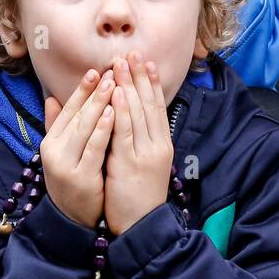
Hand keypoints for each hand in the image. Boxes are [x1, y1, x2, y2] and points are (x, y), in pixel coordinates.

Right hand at [41, 68, 113, 228]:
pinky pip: (94, 148)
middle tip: (110, 71)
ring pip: (84, 128)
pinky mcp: (80, 177)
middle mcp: (54, 151)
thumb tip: (51, 97)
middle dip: (94, 92)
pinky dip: (103, 129)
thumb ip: (59, 126)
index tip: (95, 71)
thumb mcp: (63, 153)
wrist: (73, 220)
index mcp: (51, 142)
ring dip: (100, 104)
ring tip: (114, 84)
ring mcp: (66, 164)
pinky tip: (114, 113)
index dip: (81, 90)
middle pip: (77, 115)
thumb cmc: (73, 181)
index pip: (68, 110)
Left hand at [103, 51, 172, 235]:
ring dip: (130, 86)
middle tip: (133, 52)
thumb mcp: (141, 165)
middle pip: (150, 105)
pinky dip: (121, 111)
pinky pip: (126, 132)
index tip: (146, 63)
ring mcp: (147, 154)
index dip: (151, 84)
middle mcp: (158, 146)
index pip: (157, 108)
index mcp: (162, 146)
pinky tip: (116, 93)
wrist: (142, 226)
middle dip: (141, 77)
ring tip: (122, 63)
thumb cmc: (139, 197)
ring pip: (139, 113)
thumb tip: (130, 121)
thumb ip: (137, 142)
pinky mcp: (132, 163)